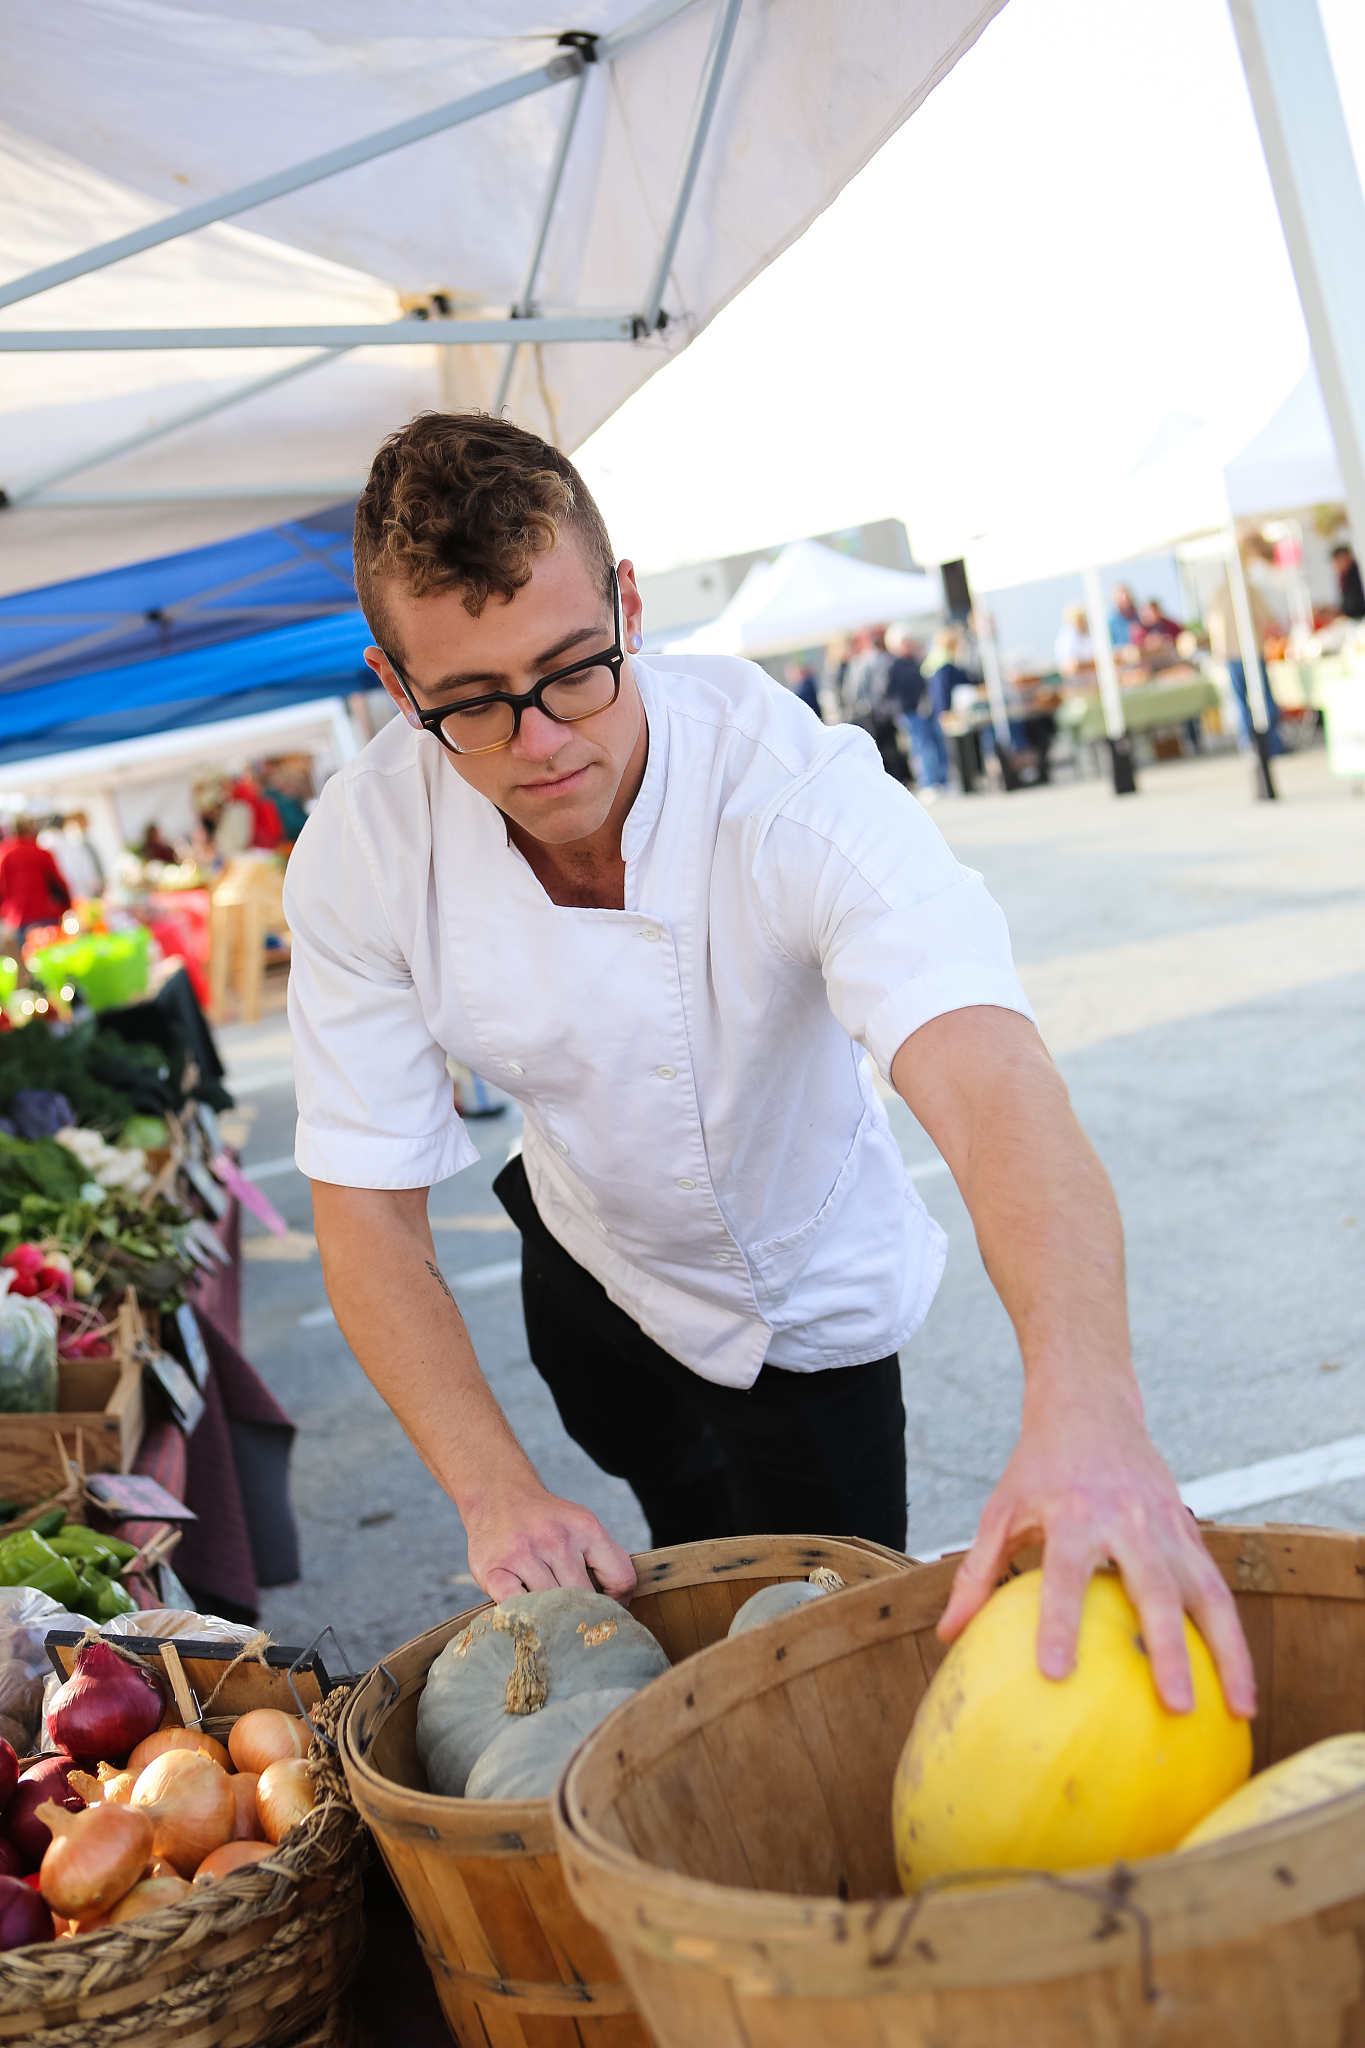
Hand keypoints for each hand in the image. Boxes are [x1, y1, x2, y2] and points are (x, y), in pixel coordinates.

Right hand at [465, 1482, 636, 1605]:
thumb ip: (604, 1558)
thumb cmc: (544, 1520)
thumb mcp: (581, 1524)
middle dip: (583, 1615)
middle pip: (584, 1598)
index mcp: (585, 1528)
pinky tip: (526, 1615)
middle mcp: (555, 1539)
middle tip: (577, 1625)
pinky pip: (516, 1609)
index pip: (621, 1578)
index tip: (608, 1612)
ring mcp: (523, 1554)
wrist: (496, 1493)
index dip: (619, 1603)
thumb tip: (621, 1604)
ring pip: (551, 1607)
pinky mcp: (493, 1571)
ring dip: (552, 1618)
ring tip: (549, 1619)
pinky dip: (523, 1618)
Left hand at [937, 1392, 1256, 1719]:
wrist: (1091, 1407)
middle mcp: (1127, 1518)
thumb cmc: (1039, 1467)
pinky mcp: (1189, 1529)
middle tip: (1176, 1706)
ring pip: (1206, 1591)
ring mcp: (1166, 1524)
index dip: (1060, 1621)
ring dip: (1227, 1651)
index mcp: (1073, 1512)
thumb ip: (977, 1574)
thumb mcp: (1001, 1509)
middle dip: (1168, 1648)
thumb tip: (947, 1637)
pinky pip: (1217, 1586)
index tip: (1056, 1673)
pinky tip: (1239, 1683)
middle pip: (1153, 1588)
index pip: (1066, 1573)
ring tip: (1239, 1710)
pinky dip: (1232, 1634)